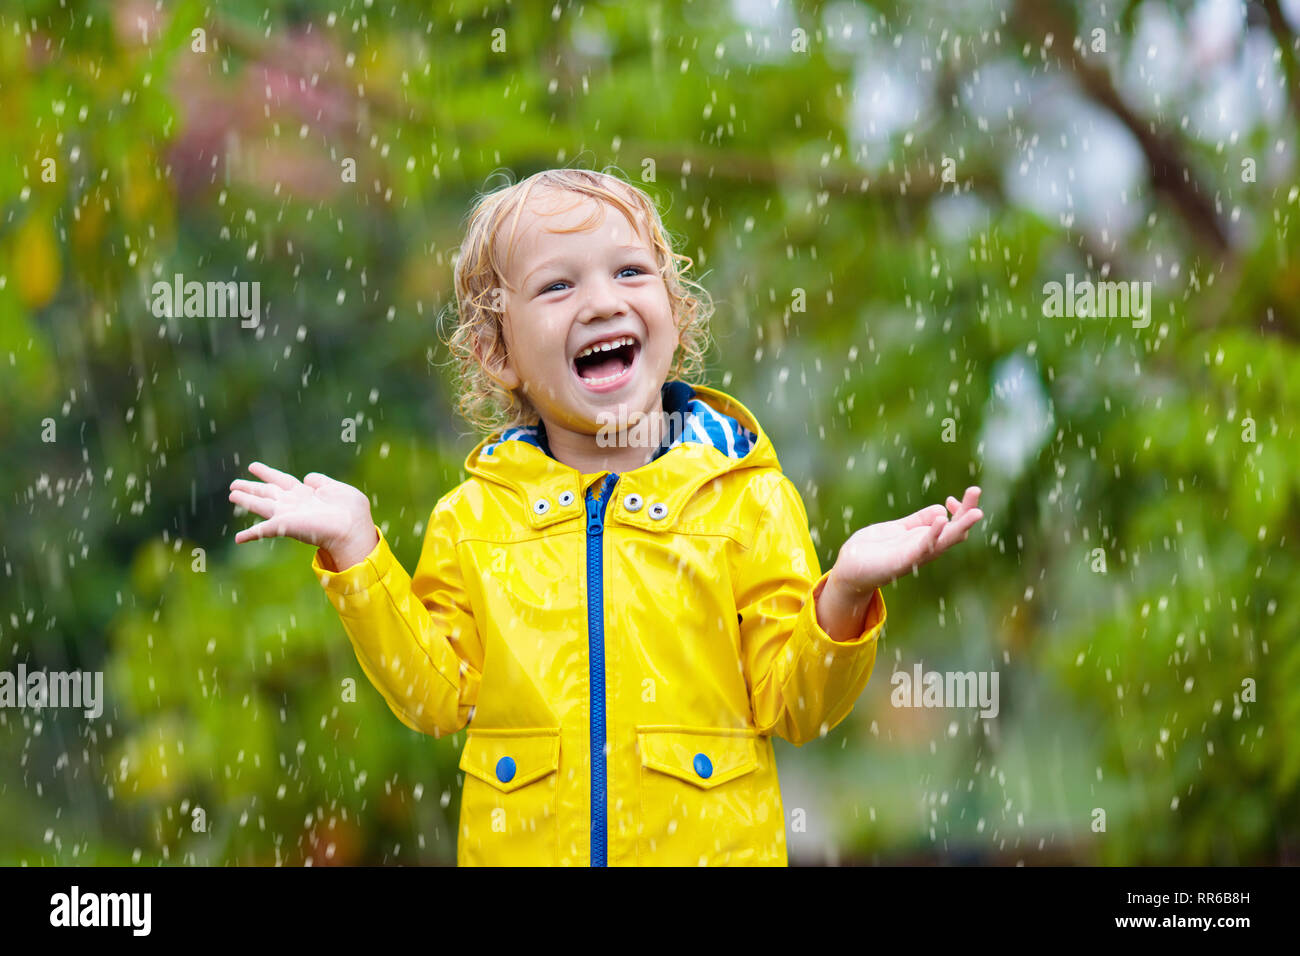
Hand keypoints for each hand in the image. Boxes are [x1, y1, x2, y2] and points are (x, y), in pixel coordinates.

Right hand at [228, 462, 377, 568]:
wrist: (352, 528)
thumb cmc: (351, 511)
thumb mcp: (337, 489)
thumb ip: (321, 482)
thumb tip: (307, 478)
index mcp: (305, 494)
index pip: (282, 481)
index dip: (267, 473)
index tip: (252, 466)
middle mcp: (294, 504)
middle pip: (267, 493)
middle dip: (251, 488)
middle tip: (233, 484)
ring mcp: (287, 515)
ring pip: (261, 506)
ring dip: (246, 501)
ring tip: (231, 494)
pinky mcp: (284, 525)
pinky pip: (263, 531)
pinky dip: (250, 534)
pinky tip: (238, 539)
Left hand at [828, 486, 983, 597]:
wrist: (849, 569)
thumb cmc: (873, 550)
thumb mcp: (898, 529)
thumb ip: (918, 521)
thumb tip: (941, 509)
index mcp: (925, 539)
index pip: (952, 524)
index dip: (957, 510)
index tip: (952, 498)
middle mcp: (925, 549)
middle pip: (955, 531)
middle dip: (968, 511)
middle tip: (976, 490)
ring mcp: (915, 556)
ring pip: (945, 541)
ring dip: (961, 526)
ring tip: (976, 512)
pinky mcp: (902, 561)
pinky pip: (922, 548)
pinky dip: (933, 534)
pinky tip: (942, 520)